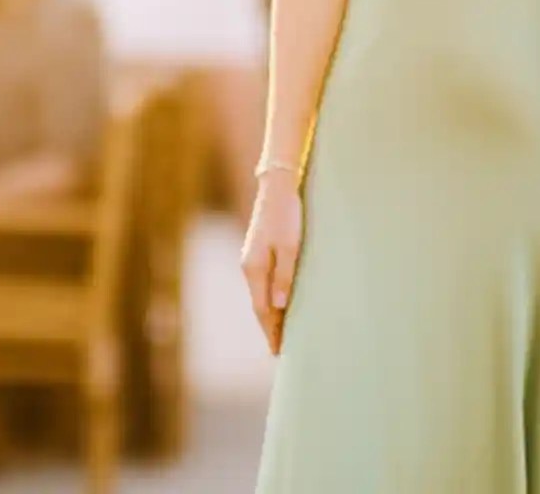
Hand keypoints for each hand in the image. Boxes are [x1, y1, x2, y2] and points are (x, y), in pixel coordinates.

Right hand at [240, 173, 302, 355]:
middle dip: (268, 328)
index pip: (262, 310)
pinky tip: (277, 305)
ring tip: (280, 334)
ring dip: (269, 316)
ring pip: (259, 296)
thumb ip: (285, 276)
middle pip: (258, 306)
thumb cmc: (287, 216)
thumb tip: (279, 306)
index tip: (278, 352)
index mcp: (254, 268)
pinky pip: (262, 285)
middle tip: (279, 351)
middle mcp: (248, 267)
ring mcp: (251, 260)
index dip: (271, 332)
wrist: (277, 188)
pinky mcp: (257, 253)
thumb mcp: (291, 247)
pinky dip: (269, 300)